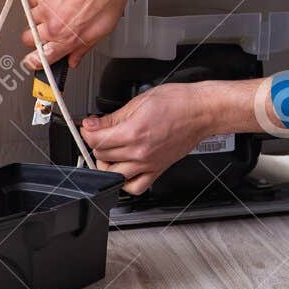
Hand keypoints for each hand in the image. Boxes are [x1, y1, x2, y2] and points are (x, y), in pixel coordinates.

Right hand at [21, 0, 136, 70]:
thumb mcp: (104, 27)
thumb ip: (84, 46)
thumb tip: (74, 59)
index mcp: (68, 38)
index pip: (40, 59)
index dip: (34, 62)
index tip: (33, 61)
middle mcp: (53, 24)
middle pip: (29, 39)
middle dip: (36, 38)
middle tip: (49, 31)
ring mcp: (44, 6)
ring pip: (29, 18)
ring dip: (40, 16)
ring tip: (58, 8)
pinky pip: (31, 0)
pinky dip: (39, 0)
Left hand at [82, 82, 224, 193]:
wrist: (202, 112)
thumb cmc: (178, 102)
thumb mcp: (140, 101)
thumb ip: (113, 116)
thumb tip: (93, 123)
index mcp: (133, 131)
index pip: (95, 140)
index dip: (87, 130)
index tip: (89, 125)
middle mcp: (140, 151)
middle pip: (101, 155)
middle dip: (96, 142)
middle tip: (100, 132)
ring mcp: (149, 163)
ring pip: (113, 174)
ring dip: (106, 163)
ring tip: (108, 152)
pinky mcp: (158, 169)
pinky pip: (135, 187)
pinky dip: (124, 183)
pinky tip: (123, 170)